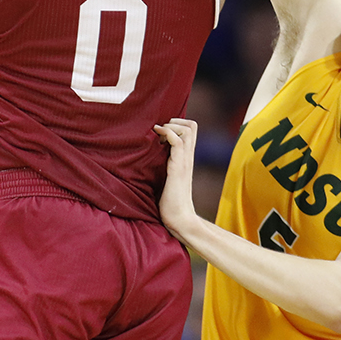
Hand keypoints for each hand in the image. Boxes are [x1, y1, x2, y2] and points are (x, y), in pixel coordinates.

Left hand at [153, 117, 200, 237]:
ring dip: (171, 126)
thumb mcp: (166, 178)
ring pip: (188, 129)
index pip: (191, 130)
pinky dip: (167, 133)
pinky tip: (156, 139)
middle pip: (192, 125)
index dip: (177, 124)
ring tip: (159, 135)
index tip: (161, 132)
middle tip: (161, 131)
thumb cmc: (170, 202)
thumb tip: (148, 159)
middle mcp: (188, 157)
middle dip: (175, 121)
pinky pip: (177, 142)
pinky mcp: (178, 168)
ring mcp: (185, 161)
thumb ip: (163, 166)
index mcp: (186, 158)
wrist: (179, 219)